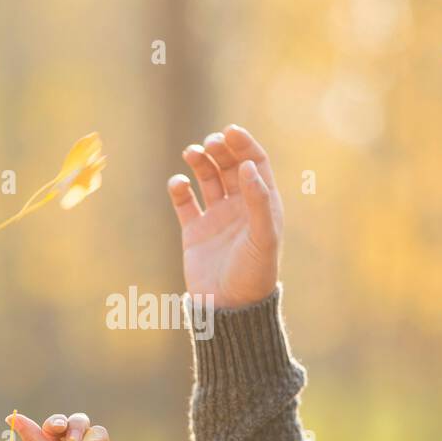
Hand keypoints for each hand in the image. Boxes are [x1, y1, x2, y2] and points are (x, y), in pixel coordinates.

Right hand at [167, 124, 283, 308]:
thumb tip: (247, 165)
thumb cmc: (253, 274)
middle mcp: (240, 207)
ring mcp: (216, 218)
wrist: (229, 308)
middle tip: (209, 143)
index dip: (244, 144)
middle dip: (220, 149)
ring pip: (207, 178)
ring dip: (200, 161)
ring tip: (191, 153)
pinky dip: (179, 188)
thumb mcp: (263, 236)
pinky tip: (178, 183)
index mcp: (263, 205)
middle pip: (230, 165)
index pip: (255, 163)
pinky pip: (184, 201)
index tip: (230, 131)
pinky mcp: (194, 231)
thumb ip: (258, 200)